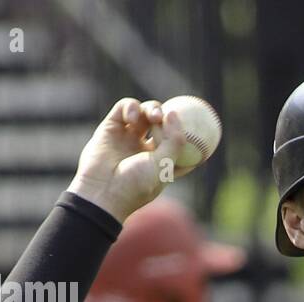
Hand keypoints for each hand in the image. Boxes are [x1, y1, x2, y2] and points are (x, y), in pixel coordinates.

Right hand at [67, 97, 189, 223]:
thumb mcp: (164, 166)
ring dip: (153, 108)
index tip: (201, 129)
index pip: (180, 144)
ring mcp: (127, 137)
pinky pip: (124, 108)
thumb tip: (174, 114)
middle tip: (170, 118)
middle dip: (170, 117)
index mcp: (161, 162)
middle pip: (163, 124)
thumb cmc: (135, 185)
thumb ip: (175, 141)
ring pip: (145, 112)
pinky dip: (132, 107)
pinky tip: (133, 119)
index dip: (191, 135)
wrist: (101, 192)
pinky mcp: (110, 128)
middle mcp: (144, 148)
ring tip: (154, 117)